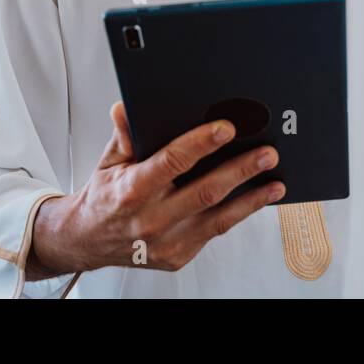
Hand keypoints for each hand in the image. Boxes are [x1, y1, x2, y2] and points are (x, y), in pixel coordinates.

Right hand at [29, 101, 284, 275]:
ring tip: (275, 180)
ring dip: (251, 198)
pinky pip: (215, 232)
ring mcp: (166, 242)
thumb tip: (127, 107)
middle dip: (240, 170)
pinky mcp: (178, 256)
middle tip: (267, 153)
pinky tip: (259, 197)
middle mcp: (150, 219)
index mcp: (131, 190)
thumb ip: (123, 134)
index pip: (171, 162)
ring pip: (217, 218)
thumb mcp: (108, 160)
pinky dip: (240, 213)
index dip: (199, 144)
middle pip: (204, 192)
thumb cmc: (104, 195)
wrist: (88, 240)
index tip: (225, 128)